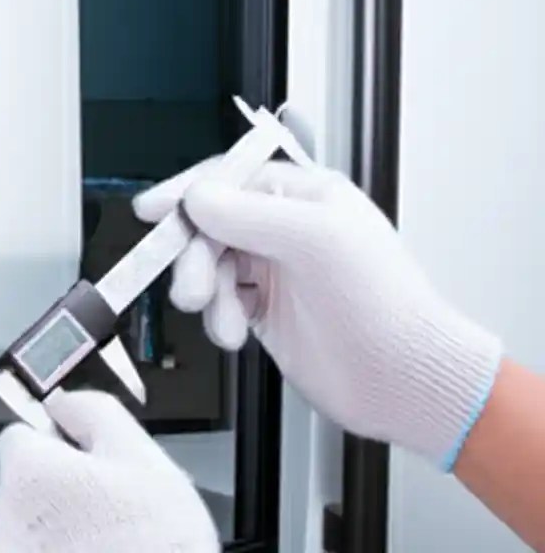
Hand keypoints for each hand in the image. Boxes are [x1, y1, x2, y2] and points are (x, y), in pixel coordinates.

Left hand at [0, 391, 219, 552]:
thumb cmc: (155, 545)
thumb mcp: (143, 459)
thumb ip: (95, 413)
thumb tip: (66, 401)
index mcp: (28, 469)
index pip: (22, 436)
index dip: (60, 446)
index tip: (88, 463)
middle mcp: (4, 515)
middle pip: (25, 485)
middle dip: (61, 491)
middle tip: (110, 510)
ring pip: (30, 527)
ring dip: (59, 530)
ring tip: (109, 545)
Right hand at [133, 160, 501, 468]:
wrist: (403, 376)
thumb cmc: (383, 303)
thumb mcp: (314, 239)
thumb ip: (248, 213)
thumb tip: (197, 197)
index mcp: (304, 196)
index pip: (230, 179)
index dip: (188, 192)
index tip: (153, 210)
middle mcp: (287, 229)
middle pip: (211, 226)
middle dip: (194, 256)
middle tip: (192, 289)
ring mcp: (276, 271)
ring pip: (211, 266)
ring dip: (206, 294)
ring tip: (221, 320)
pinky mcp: (267, 312)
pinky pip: (221, 303)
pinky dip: (217, 318)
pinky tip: (233, 332)